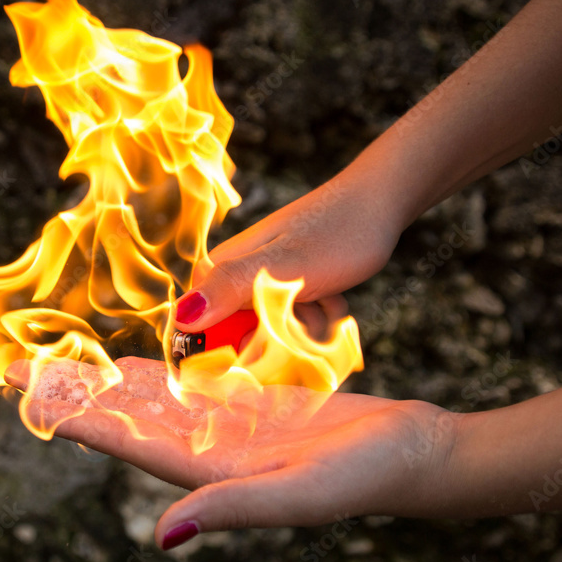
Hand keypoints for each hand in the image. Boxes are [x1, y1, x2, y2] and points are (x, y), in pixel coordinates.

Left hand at [5, 357, 455, 548]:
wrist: (414, 454)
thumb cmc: (368, 476)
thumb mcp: (301, 494)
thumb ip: (233, 508)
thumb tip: (166, 536)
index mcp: (212, 473)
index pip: (126, 441)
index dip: (75, 417)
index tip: (27, 393)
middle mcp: (210, 453)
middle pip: (125, 420)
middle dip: (73, 395)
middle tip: (16, 370)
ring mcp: (231, 431)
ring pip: (153, 401)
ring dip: (104, 383)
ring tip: (60, 364)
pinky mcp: (255, 410)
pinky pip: (192, 388)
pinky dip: (157, 374)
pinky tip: (132, 366)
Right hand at [174, 170, 403, 331]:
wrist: (378, 204)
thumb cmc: (336, 230)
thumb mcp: (285, 265)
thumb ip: (232, 287)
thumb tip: (183, 317)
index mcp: (218, 274)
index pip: (200, 337)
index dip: (233, 357)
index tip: (274, 353)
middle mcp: (231, 281)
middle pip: (240, 345)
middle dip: (280, 343)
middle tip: (311, 315)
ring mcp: (259, 286)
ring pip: (272, 340)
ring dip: (306, 333)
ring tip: (327, 304)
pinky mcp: (283, 290)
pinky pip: (292, 327)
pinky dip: (316, 322)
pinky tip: (332, 301)